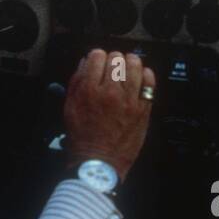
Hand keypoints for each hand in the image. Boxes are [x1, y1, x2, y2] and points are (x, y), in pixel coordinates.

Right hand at [62, 49, 154, 181]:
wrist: (98, 162)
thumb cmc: (81, 136)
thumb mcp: (69, 107)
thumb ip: (76, 82)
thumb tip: (85, 62)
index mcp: (88, 90)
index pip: (97, 56)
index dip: (97, 56)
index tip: (98, 61)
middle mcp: (109, 92)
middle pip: (116, 58)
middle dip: (113, 59)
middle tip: (112, 67)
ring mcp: (128, 100)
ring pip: (134, 65)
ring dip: (131, 62)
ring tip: (128, 66)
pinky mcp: (142, 109)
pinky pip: (149, 83)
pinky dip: (146, 75)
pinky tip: (142, 76)